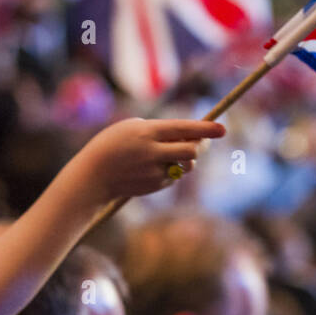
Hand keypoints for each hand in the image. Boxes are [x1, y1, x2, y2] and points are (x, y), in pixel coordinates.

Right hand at [64, 117, 225, 205]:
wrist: (93, 175)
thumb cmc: (112, 144)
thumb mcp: (132, 128)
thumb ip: (161, 130)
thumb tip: (191, 138)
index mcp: (147, 133)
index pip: (183, 129)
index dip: (205, 128)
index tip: (222, 128)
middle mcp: (153, 153)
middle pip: (191, 151)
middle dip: (201, 146)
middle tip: (201, 142)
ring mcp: (154, 172)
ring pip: (185, 166)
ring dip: (185, 159)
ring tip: (168, 154)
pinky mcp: (154, 186)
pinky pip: (173, 176)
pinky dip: (170, 170)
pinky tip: (152, 168)